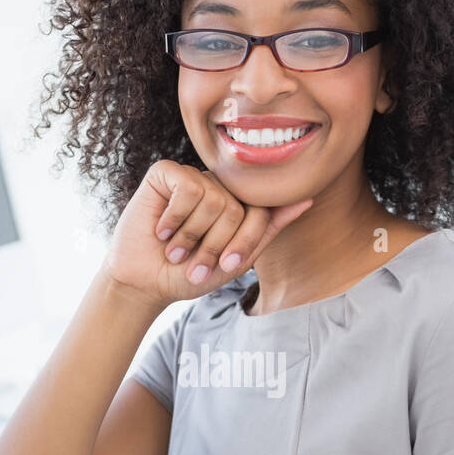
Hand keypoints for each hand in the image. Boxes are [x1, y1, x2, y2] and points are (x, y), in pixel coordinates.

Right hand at [103, 158, 312, 304]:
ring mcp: (192, 176)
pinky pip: (186, 187)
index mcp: (237, 204)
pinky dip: (174, 217)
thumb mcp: (235, 260)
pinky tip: (161, 229)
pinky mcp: (165, 172)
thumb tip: (308, 199)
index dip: (241, 244)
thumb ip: (268, 230)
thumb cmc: (189, 273)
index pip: (260, 213)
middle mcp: (217, 186)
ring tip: (175, 249)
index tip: (222, 267)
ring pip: (212, 198)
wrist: (145, 283)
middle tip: (192, 262)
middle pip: (235, 208)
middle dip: (213, 244)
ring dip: (190, 235)